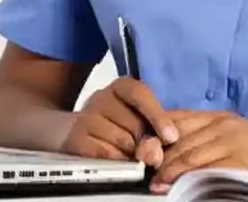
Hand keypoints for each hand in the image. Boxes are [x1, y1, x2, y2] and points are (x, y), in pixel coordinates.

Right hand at [59, 77, 179, 164]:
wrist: (76, 132)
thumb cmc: (116, 124)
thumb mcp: (136, 118)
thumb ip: (152, 131)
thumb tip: (155, 154)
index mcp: (121, 87)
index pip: (140, 94)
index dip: (158, 116)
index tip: (171, 137)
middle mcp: (101, 97)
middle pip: (134, 124)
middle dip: (146, 142)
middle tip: (148, 152)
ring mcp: (86, 117)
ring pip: (122, 141)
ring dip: (131, 154)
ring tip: (129, 154)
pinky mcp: (76, 138)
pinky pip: (106, 154)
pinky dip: (116, 161)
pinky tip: (116, 159)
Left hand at [149, 111, 247, 190]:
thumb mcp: (232, 136)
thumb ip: (205, 138)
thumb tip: (172, 151)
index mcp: (218, 117)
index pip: (176, 118)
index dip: (156, 133)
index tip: (142, 149)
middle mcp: (221, 124)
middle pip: (178, 138)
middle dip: (157, 156)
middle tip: (143, 172)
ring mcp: (230, 140)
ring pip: (188, 155)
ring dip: (168, 171)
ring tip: (155, 184)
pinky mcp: (238, 160)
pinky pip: (205, 170)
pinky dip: (187, 179)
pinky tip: (177, 187)